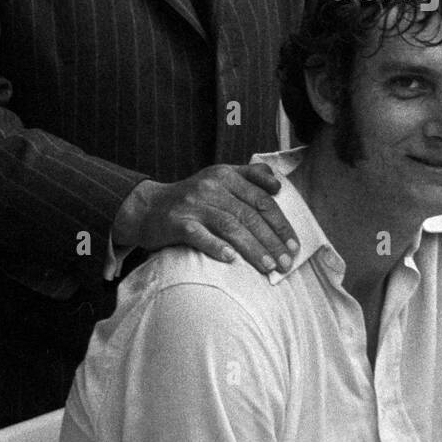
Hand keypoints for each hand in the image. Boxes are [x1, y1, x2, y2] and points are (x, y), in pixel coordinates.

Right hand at [118, 164, 298, 273]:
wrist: (147, 207)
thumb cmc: (191, 197)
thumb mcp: (219, 177)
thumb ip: (249, 176)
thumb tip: (278, 184)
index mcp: (225, 174)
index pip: (261, 199)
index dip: (280, 222)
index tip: (294, 244)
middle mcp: (211, 186)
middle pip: (249, 215)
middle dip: (272, 240)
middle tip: (286, 262)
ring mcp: (193, 204)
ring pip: (230, 226)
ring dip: (252, 248)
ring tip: (269, 266)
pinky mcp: (177, 222)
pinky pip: (200, 236)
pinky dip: (217, 247)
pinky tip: (232, 260)